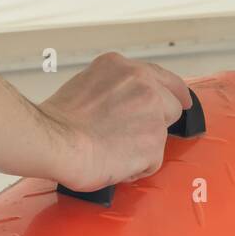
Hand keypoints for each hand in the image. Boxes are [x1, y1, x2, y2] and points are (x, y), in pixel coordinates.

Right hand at [37, 52, 191, 189]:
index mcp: (122, 67)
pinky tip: (112, 164)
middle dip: (155, 123)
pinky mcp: (155, 142)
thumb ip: (112, 90)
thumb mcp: (85, 86)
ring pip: (160, 136)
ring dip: (141, 147)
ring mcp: (152, 112)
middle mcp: (143, 83)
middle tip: (131, 138)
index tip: (180, 101)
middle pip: (171, 106)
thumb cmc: (57, 122)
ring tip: (109, 151)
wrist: (54, 142)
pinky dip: (135, 168)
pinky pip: (152, 162)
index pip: (162, 76)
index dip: (172, 92)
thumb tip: (120, 107)